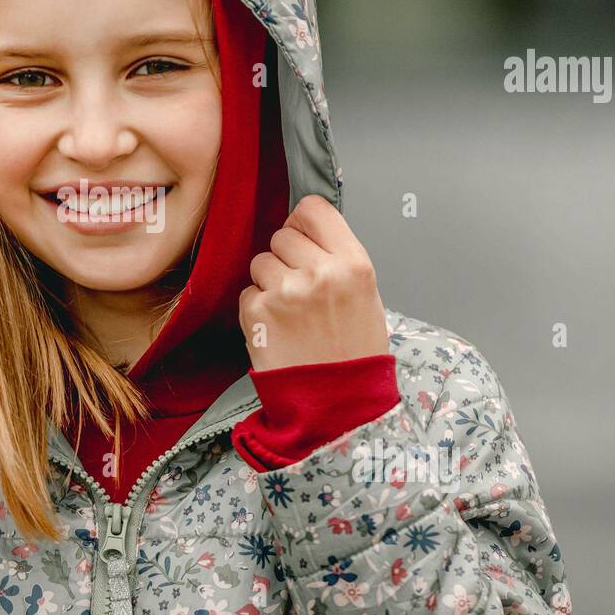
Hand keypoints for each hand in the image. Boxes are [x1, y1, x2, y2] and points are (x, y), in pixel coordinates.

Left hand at [239, 194, 388, 370]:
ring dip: (270, 281)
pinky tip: (278, 329)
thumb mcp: (366, 296)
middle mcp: (319, 272)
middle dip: (286, 257)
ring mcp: (286, 291)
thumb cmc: (355, 354)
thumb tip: (307, 233)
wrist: (338, 405)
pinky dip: (257, 307)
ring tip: (291, 312)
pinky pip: (248, 291)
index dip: (303, 222)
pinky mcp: (257, 312)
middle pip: (282, 235)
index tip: (303, 235)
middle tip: (300, 287)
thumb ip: (338, 258)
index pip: (314, 209)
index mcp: (353, 264)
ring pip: (261, 261)